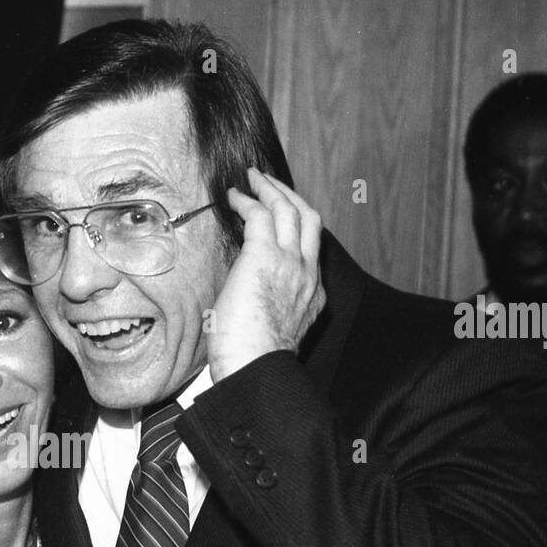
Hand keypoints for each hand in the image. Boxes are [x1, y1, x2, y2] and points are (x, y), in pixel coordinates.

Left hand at [208, 168, 324, 380]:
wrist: (255, 369)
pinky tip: (234, 196)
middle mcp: (307, 274)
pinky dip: (248, 201)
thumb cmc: (252, 361)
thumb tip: (243, 297)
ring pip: (289, 209)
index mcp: (311, 295)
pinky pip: (260, 215)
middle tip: (270, 184)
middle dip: (290, 197)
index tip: (278, 218)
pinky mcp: (265, 256)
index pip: (309, 249)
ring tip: (253, 178)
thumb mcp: (272, 330)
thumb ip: (267, 307)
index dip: (294, 228)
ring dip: (270, 189)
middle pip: (308, 219)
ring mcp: (290, 263)